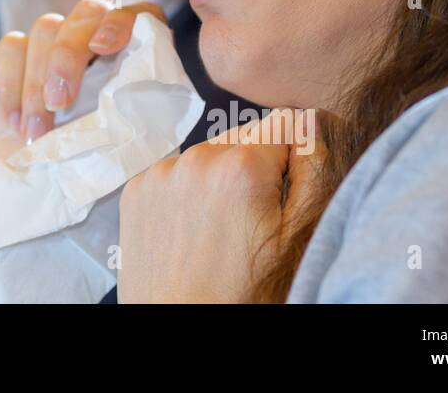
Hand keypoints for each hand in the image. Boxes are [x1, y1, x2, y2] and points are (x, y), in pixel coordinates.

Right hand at [0, 0, 167, 141]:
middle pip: (83, 16)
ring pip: (45, 29)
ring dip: (36, 81)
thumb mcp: (136, 140)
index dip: (117, 25)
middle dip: (66, 58)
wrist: (65, 171)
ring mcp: (56, 37)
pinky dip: (9, 85)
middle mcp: (98, 30)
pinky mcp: (18, 51)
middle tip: (58, 103)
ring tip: (35, 130)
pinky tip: (15, 121)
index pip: (136, 14)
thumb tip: (144, 124)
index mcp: (139, 45)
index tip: (103, 48)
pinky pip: (9, 47)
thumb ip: (137, 119)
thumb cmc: (112, 150)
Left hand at [118, 109, 324, 302]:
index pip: (283, 126)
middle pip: (242, 139)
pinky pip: (173, 174)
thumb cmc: (245, 294)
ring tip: (220, 230)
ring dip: (218, 178)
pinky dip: (185, 192)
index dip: (291, 160)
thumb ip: (313, 171)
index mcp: (240, 165)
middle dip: (254, 168)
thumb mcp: (296, 239)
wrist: (182, 326)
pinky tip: (191, 231)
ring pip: (206, 155)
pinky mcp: (135, 191)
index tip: (282, 195)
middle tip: (251, 220)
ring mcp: (158, 174)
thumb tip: (311, 122)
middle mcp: (194, 157)